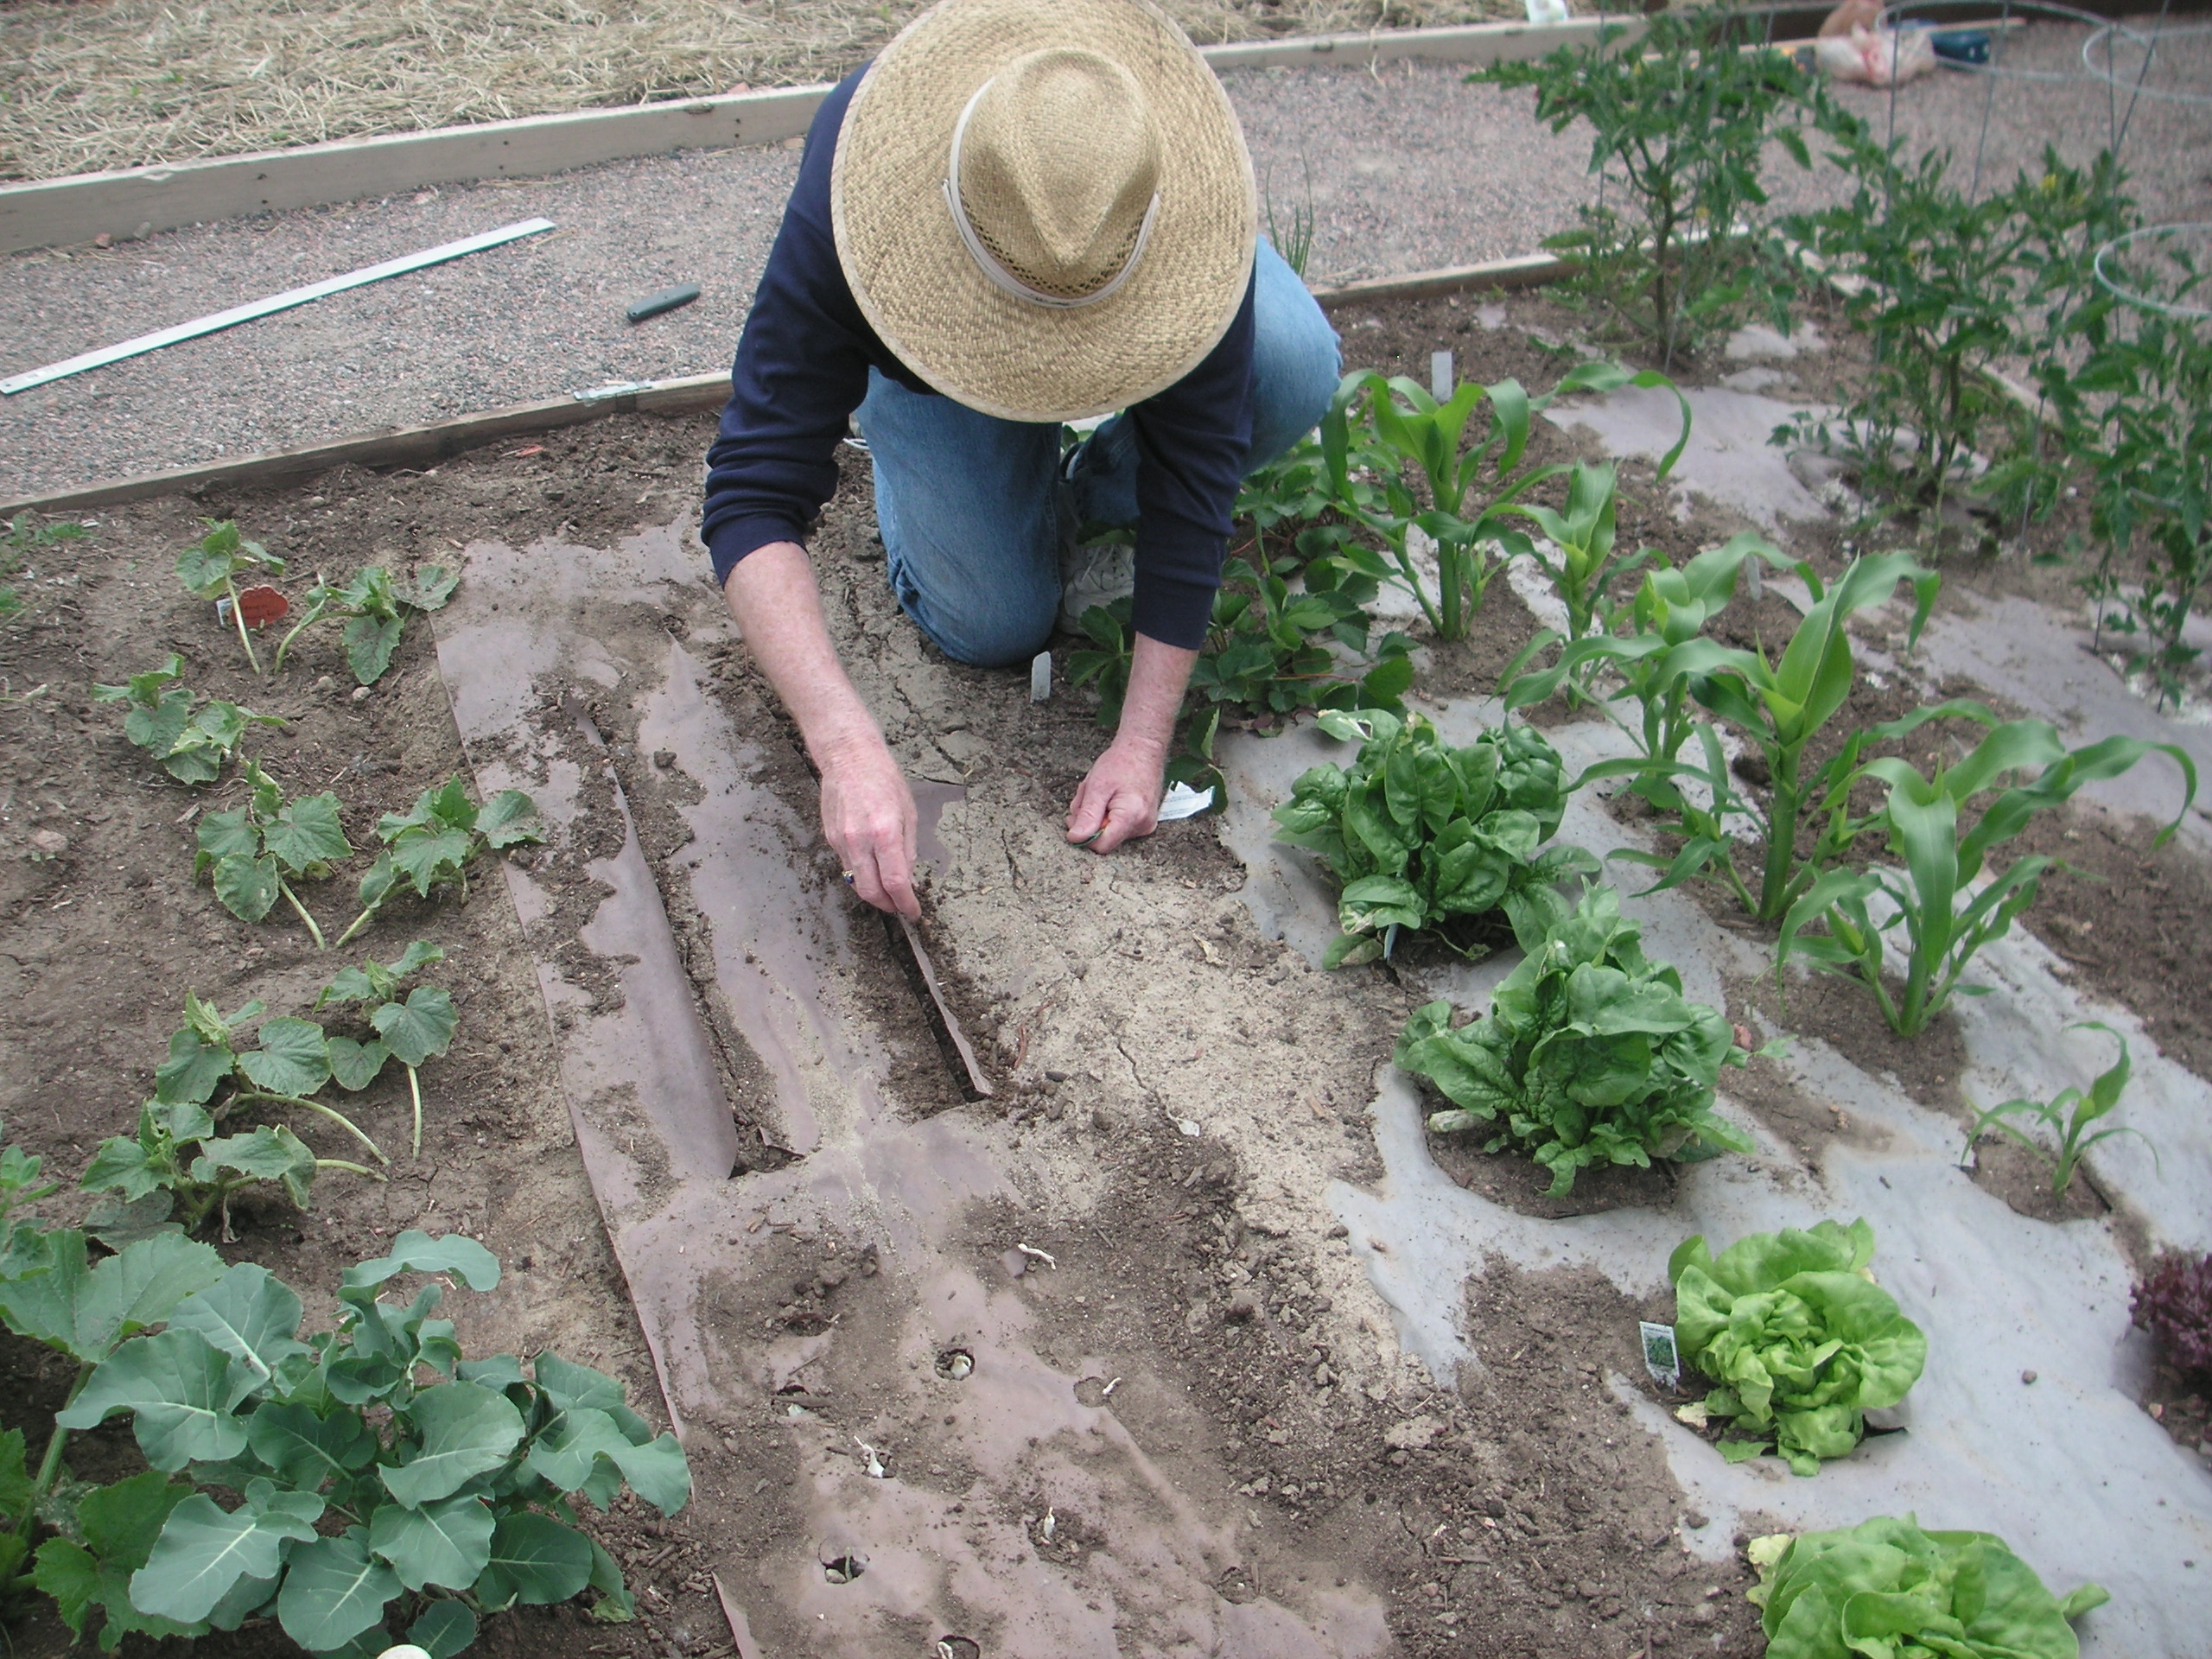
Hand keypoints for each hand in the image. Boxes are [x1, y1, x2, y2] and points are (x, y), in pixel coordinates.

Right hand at [819, 736, 920, 917]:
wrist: (849, 757)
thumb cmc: (884, 780)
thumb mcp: (908, 813)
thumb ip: (908, 850)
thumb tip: (908, 880)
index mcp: (885, 833)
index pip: (896, 883)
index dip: (906, 904)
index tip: (914, 912)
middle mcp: (860, 841)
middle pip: (870, 892)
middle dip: (887, 905)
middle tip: (900, 906)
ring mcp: (841, 841)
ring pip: (856, 882)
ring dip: (874, 892)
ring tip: (888, 889)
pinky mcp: (830, 838)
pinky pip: (847, 865)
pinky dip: (862, 872)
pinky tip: (872, 865)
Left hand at [1066, 736, 1166, 853]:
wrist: (1143, 748)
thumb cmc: (1121, 762)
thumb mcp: (1097, 786)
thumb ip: (1086, 816)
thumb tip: (1076, 839)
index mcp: (1131, 817)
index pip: (1101, 846)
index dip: (1083, 835)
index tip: (1075, 817)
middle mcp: (1142, 825)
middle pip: (1105, 839)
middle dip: (1089, 821)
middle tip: (1088, 798)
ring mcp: (1145, 825)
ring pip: (1109, 832)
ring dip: (1097, 816)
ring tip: (1101, 794)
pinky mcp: (1144, 822)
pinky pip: (1117, 826)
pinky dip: (1107, 814)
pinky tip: (1110, 798)